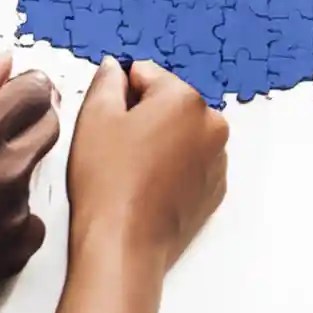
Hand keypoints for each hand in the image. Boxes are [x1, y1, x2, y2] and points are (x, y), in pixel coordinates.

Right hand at [0, 54, 60, 312]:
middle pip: (48, 127)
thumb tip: (2, 66)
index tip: (20, 89)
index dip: (28, 86)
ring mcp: (11, 214)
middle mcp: (1, 173)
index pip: (37, 91)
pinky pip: (31, 218)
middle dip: (26, 121)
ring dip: (12, 168)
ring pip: (34, 172)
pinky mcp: (14, 249)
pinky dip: (9, 214)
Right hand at [70, 59, 226, 263]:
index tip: (109, 118)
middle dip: (143, 116)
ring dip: (160, 141)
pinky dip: (172, 167)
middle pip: (168, 103)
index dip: (120, 93)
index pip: (146, 74)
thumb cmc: (108, 183)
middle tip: (118, 147)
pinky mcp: (214, 190)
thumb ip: (107, 81)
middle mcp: (211, 125)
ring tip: (132, 169)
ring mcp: (217, 160)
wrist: (124, 244)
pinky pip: (191, 163)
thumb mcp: (95, 116)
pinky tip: (147, 185)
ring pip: (181, 133)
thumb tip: (114, 68)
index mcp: (185, 99)